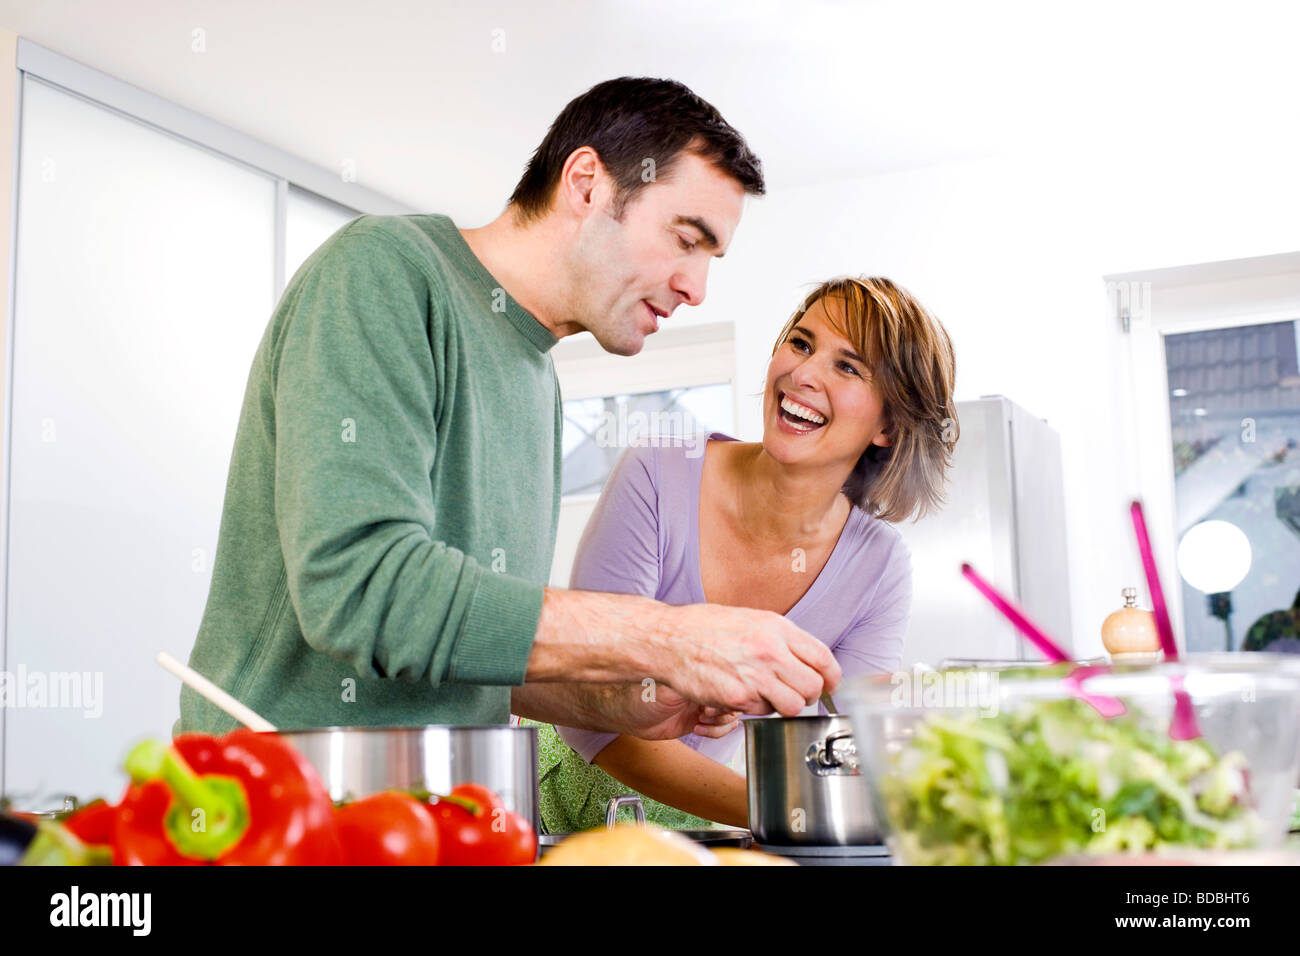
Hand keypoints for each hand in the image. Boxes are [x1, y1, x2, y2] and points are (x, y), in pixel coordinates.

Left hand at [596, 682, 740, 740]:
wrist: (624, 714)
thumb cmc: (640, 692)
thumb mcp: (669, 686)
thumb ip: (695, 682)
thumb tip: (719, 678)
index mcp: (699, 668)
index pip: (729, 675)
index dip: (730, 688)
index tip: (721, 697)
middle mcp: (703, 683)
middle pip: (734, 693)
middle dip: (728, 705)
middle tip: (708, 711)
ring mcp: (703, 701)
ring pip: (731, 712)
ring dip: (722, 720)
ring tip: (703, 719)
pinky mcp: (699, 719)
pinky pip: (721, 727)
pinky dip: (716, 731)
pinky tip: (699, 728)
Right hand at [649, 603, 840, 716]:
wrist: (667, 639)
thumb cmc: (702, 627)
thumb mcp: (749, 619)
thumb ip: (779, 638)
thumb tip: (804, 658)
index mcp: (776, 628)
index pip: (823, 658)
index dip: (832, 678)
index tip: (830, 685)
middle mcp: (770, 651)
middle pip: (813, 687)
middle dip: (808, 696)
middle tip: (794, 694)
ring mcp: (755, 675)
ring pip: (792, 706)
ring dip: (782, 706)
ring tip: (765, 696)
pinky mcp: (738, 697)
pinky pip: (761, 713)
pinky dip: (754, 709)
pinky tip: (739, 694)